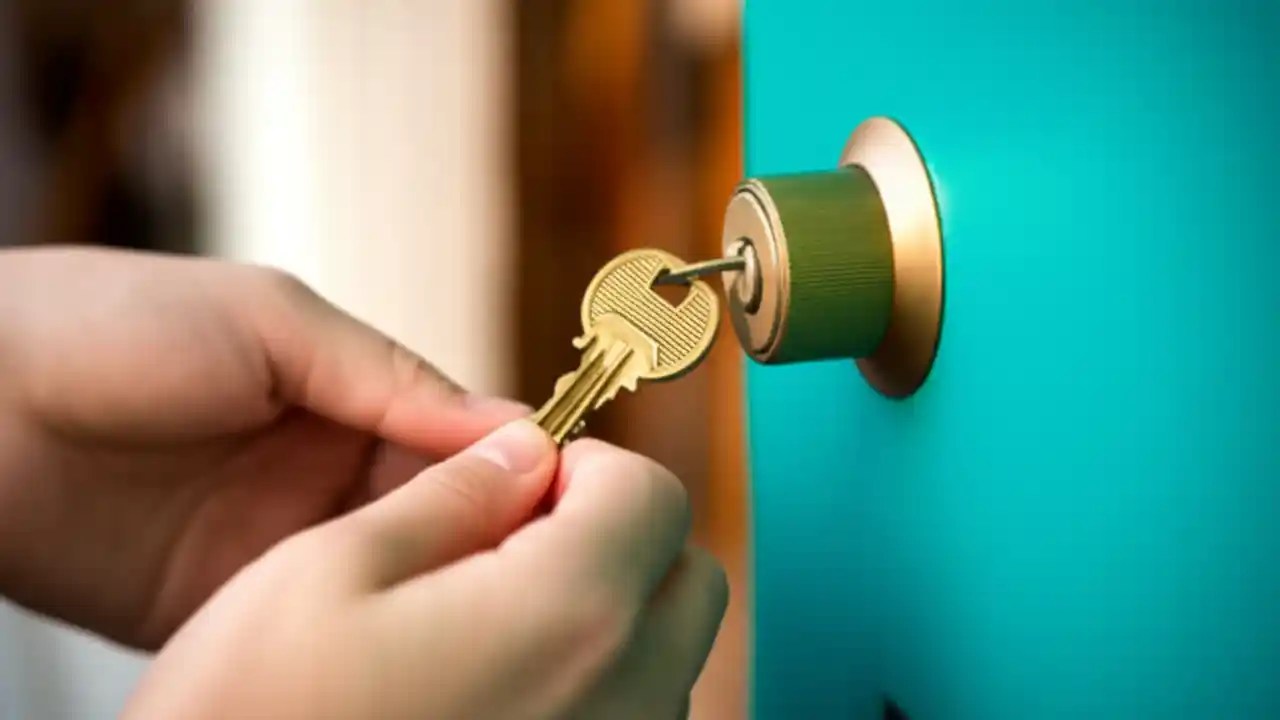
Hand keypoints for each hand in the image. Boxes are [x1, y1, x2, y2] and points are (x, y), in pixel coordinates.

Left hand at [0, 247, 526, 647]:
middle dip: (487, 538)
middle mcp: (323, 474)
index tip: (573, 499)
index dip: (515, 466)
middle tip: (544, 573)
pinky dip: (360, 641)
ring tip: (491, 618)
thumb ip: (388, 372)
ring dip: (435, 595)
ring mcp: (278, 545)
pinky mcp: (227, 608)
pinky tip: (405, 653)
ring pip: (388, 579)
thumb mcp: (271, 319)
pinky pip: (313, 628)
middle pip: (437, 515)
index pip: (458, 438)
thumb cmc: (110, 324)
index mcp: (345, 396)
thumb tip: (509, 423)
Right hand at [124, 421, 727, 719]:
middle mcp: (623, 699)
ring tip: (497, 618)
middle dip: (619, 530)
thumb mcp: (328, 570)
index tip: (526, 475)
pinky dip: (597, 681)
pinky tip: (501, 685)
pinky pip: (635, 719)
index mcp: (570, 615)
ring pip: (670, 652)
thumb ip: (452, 495)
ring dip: (613, 608)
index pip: (650, 492)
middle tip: (521, 536)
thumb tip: (522, 451)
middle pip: (686, 573)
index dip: (586, 463)